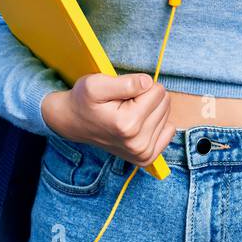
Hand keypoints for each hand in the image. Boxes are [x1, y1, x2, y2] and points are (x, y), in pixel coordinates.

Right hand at [41, 73, 175, 167]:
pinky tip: (137, 124)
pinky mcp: (146, 158)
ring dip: (148, 109)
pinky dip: (155, 122)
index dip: (139, 86)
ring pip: (166, 114)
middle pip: (164, 102)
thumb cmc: (84, 101)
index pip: (157, 90)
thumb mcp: (96, 84)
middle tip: (123, 103)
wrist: (74, 123)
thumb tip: (148, 83)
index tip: (121, 94)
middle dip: (146, 97)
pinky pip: (168, 130)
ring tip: (125, 113)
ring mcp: (142, 153)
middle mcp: (138, 143)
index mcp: (127, 124)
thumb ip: (125, 82)